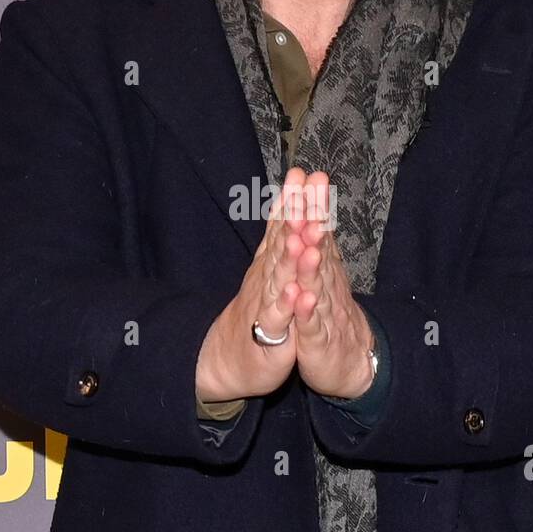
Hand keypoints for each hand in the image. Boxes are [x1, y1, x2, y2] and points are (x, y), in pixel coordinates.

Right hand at [195, 168, 306, 400]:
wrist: (227, 359)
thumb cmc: (255, 313)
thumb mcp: (268, 273)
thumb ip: (278, 238)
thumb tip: (288, 202)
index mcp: (270, 265)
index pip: (282, 227)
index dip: (292, 201)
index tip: (301, 173)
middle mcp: (266, 279)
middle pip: (282, 243)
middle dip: (294, 215)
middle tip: (305, 188)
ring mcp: (266, 305)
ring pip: (280, 277)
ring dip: (293, 255)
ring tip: (305, 233)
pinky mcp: (269, 335)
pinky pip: (279, 318)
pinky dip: (288, 304)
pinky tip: (297, 291)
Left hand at [284, 170, 376, 398]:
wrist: (350, 364)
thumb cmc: (330, 316)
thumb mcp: (322, 278)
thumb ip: (319, 244)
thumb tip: (315, 207)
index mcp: (323, 270)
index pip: (317, 231)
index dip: (312, 204)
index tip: (307, 175)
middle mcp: (326, 284)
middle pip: (319, 248)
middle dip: (314, 218)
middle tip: (310, 189)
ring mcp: (323, 312)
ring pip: (316, 283)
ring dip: (312, 259)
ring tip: (309, 234)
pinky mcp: (317, 340)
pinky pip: (310, 324)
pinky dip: (307, 310)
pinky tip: (304, 296)